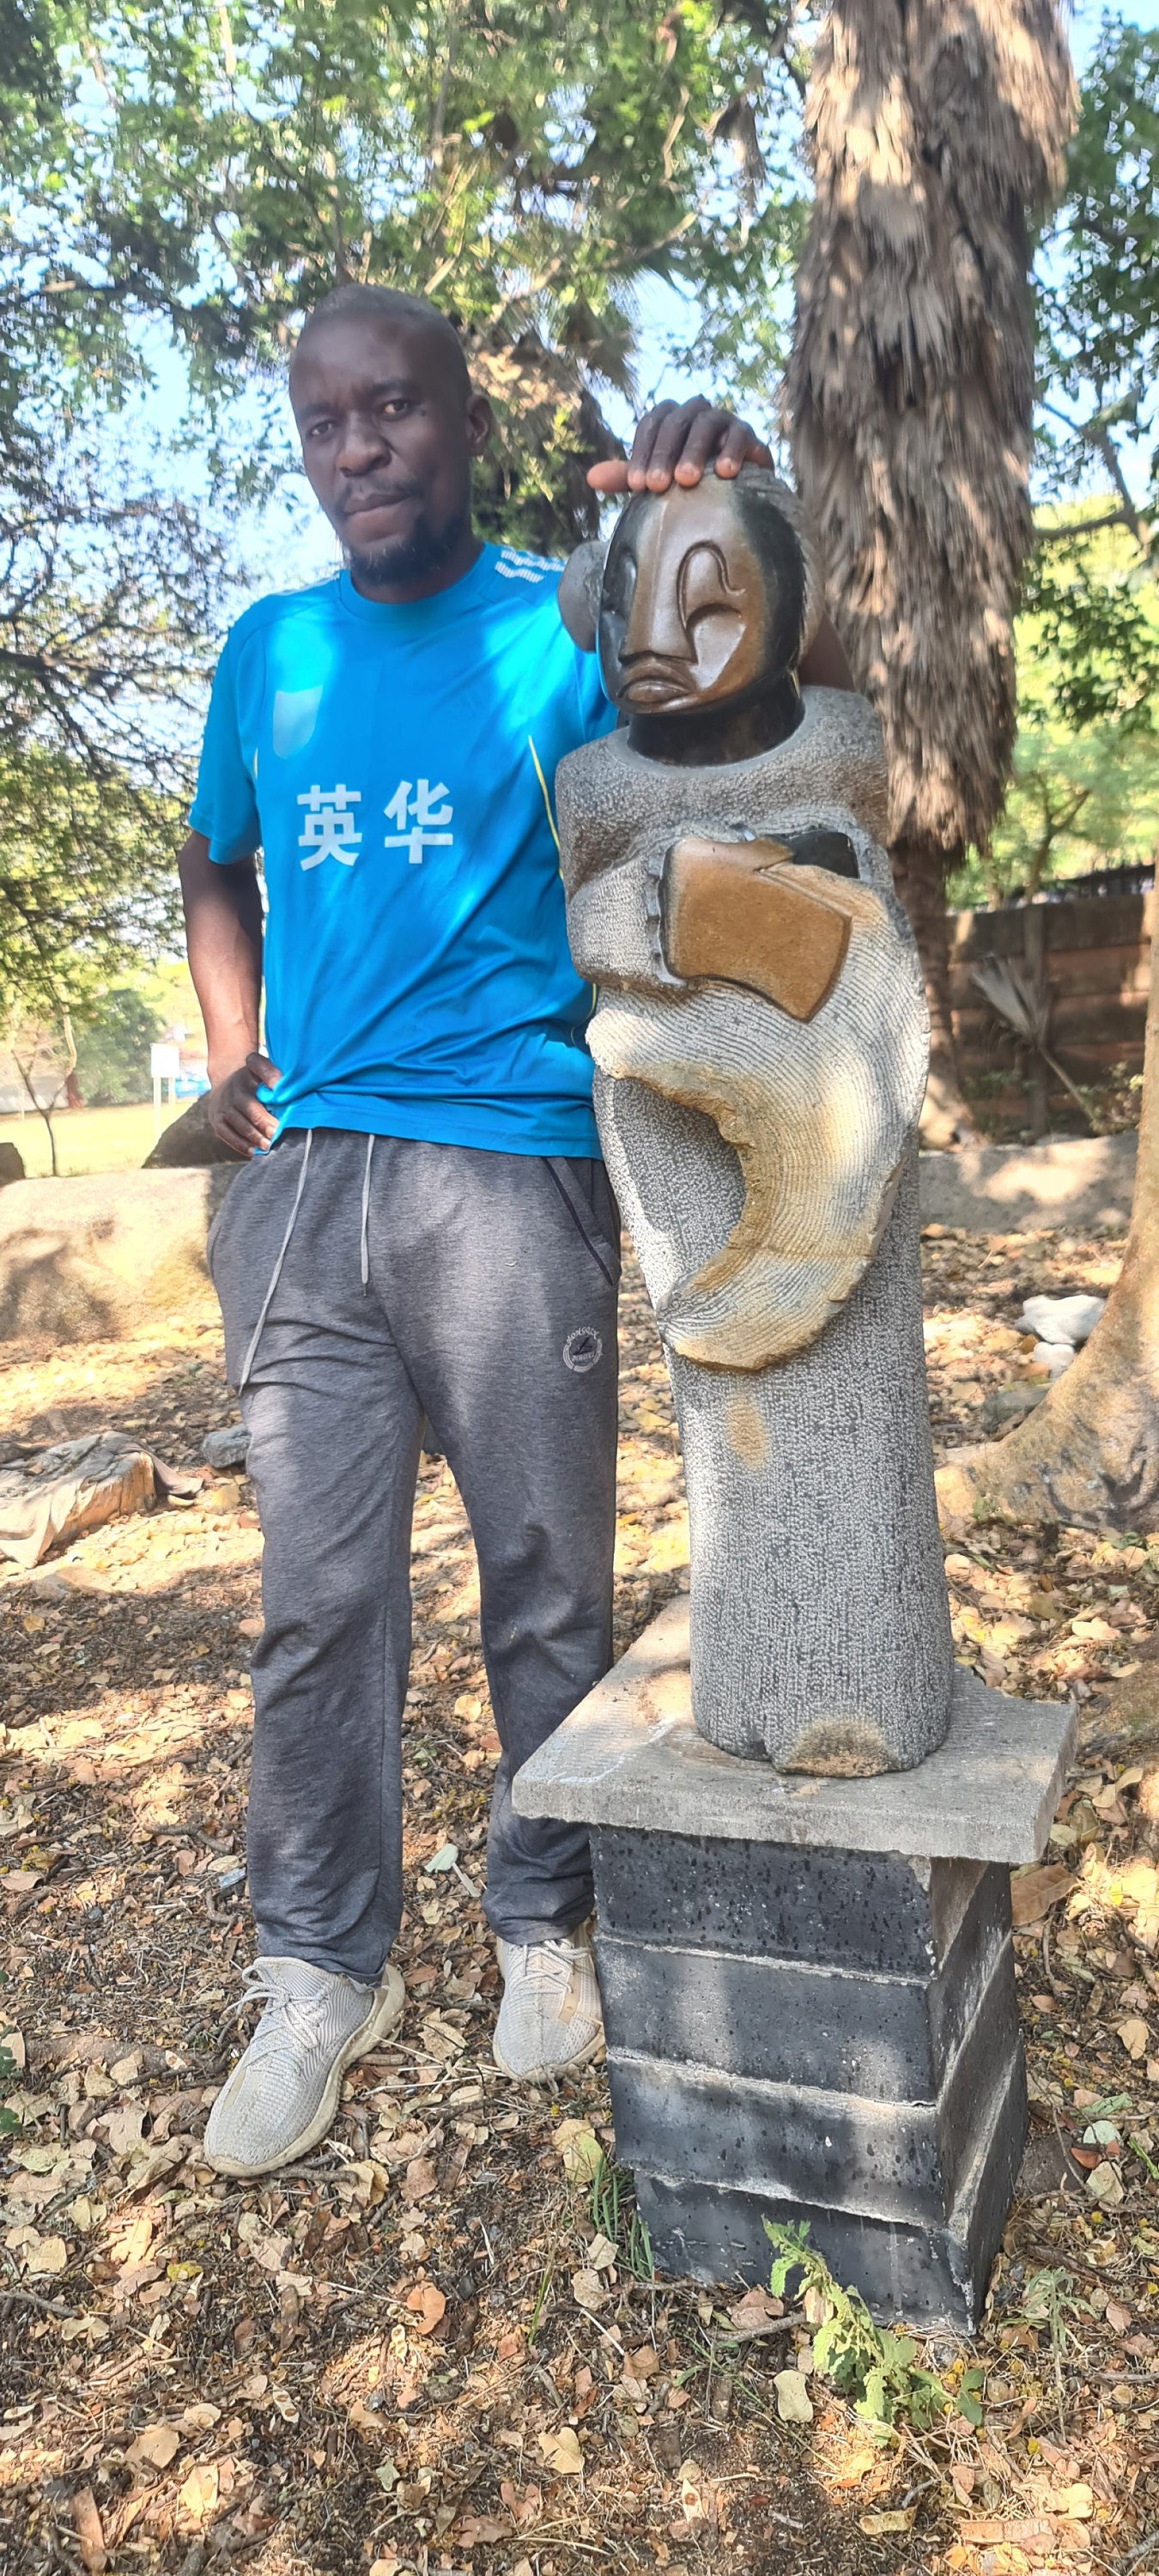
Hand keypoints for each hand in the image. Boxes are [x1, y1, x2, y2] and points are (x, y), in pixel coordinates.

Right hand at [206, 1050, 281, 1155]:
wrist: (226, 1079)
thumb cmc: (251, 1076)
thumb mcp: (260, 1066)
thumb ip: (269, 1072)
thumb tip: (278, 1086)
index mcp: (243, 1078)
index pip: (254, 1091)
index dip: (264, 1109)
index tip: (278, 1123)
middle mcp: (230, 1093)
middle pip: (246, 1110)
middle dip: (261, 1125)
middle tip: (275, 1135)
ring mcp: (221, 1108)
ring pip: (237, 1124)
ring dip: (253, 1137)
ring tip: (267, 1146)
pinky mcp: (216, 1121)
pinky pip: (227, 1135)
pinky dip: (240, 1144)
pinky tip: (253, 1151)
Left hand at [587, 397, 771, 496]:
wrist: (737, 496)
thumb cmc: (691, 486)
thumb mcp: (658, 482)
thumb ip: (627, 477)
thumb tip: (591, 478)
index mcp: (671, 421)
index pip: (652, 423)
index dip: (641, 451)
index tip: (637, 486)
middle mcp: (695, 414)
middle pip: (676, 421)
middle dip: (664, 453)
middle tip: (656, 486)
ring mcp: (723, 420)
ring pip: (706, 423)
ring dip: (694, 451)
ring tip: (686, 481)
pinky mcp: (748, 435)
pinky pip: (740, 435)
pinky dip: (732, 450)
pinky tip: (724, 473)